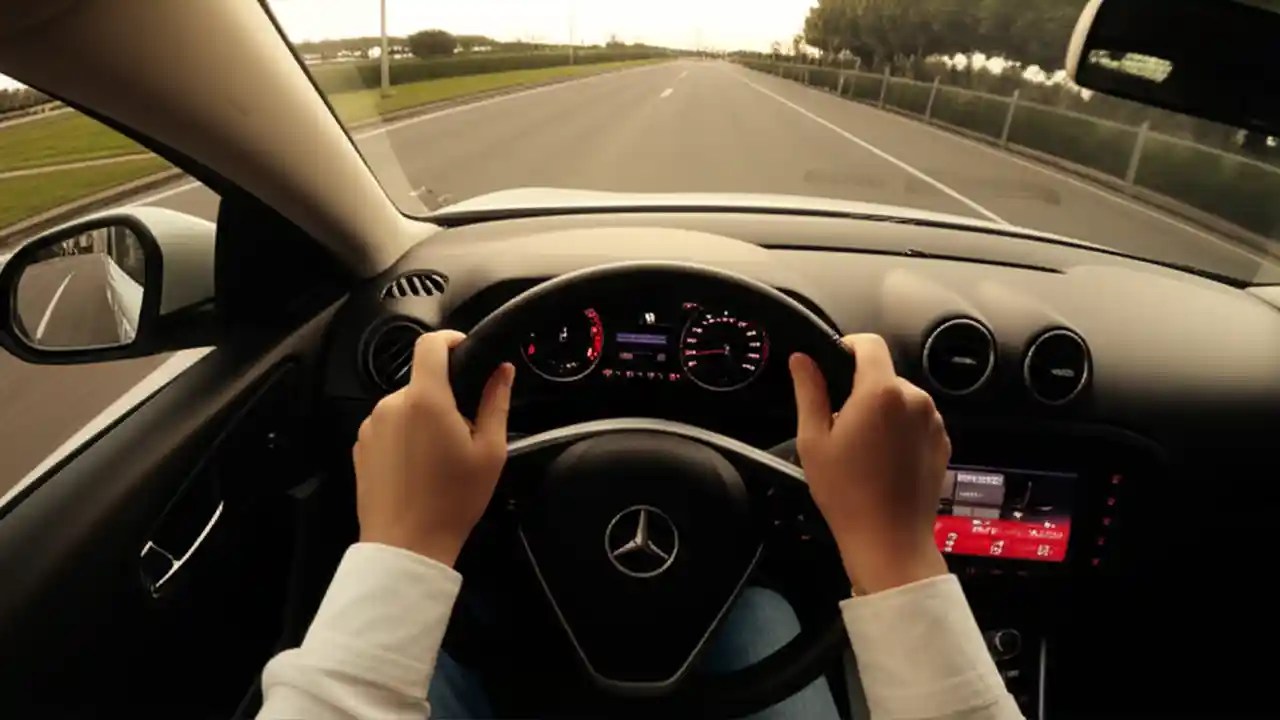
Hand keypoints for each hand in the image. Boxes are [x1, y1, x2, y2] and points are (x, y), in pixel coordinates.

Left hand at [352, 330, 514, 565]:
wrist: (407, 545)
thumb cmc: (453, 501)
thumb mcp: (490, 451)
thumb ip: (496, 402)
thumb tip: (503, 371)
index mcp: (426, 400)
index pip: (430, 344)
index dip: (450, 339)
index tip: (465, 350)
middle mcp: (392, 405)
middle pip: (422, 381)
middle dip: (444, 396)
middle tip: (464, 431)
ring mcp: (371, 425)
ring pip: (405, 405)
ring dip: (423, 417)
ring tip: (440, 456)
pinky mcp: (361, 445)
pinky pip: (388, 426)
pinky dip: (405, 435)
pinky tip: (418, 467)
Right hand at [789, 334, 950, 594]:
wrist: (889, 540)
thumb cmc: (845, 493)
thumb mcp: (813, 440)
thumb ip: (809, 391)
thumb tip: (803, 358)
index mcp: (881, 392)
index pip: (869, 344)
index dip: (848, 347)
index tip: (832, 366)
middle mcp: (915, 398)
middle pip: (884, 374)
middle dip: (861, 390)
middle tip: (840, 425)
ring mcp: (933, 421)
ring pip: (901, 399)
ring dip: (882, 411)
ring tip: (863, 448)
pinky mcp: (943, 442)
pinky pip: (917, 420)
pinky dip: (900, 430)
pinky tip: (885, 460)